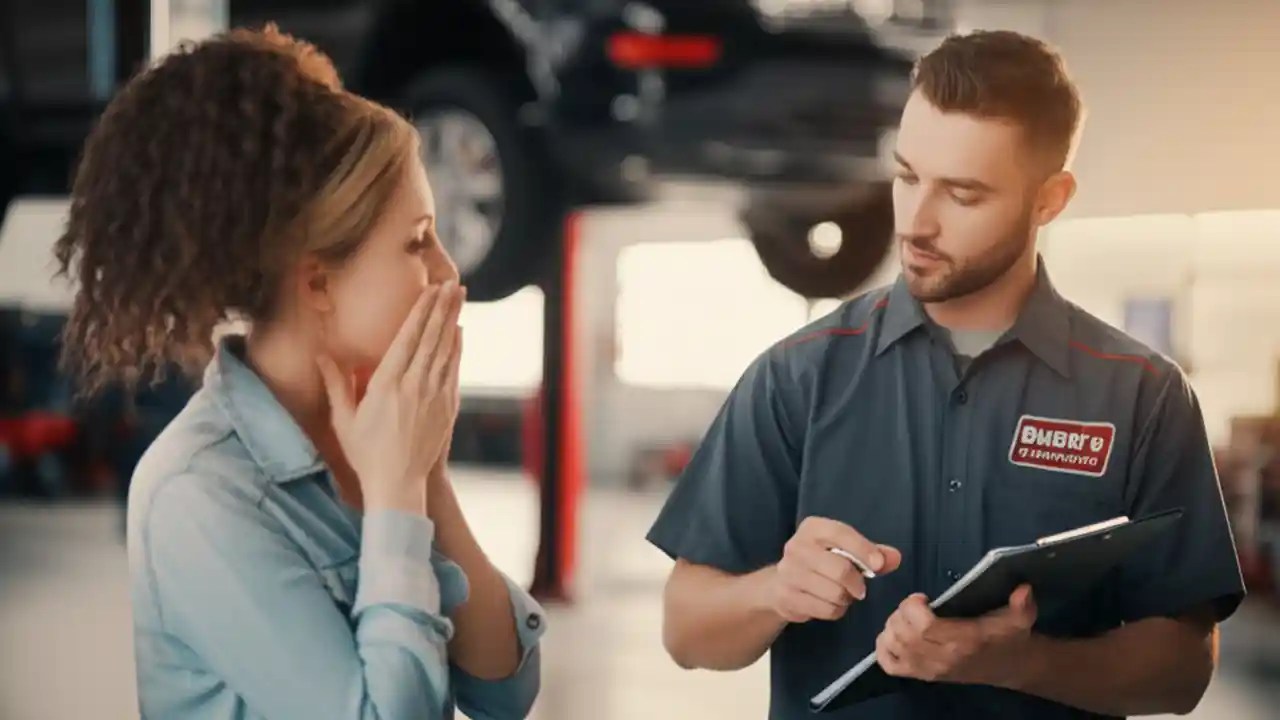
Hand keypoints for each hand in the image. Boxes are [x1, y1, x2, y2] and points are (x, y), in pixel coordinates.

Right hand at [317, 281, 464, 512]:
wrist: (398, 485)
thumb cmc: (366, 453)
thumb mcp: (344, 419)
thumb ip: (336, 384)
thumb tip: (320, 354)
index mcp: (387, 386)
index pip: (407, 339)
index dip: (419, 312)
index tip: (428, 291)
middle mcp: (414, 387)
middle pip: (431, 339)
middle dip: (441, 308)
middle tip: (450, 283)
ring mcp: (434, 397)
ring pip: (446, 351)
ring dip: (452, 322)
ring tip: (458, 298)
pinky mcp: (446, 408)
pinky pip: (453, 370)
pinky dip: (456, 349)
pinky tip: (458, 333)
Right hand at [768, 516, 901, 622]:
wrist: (781, 583)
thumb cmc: (821, 561)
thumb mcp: (844, 550)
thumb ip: (872, 553)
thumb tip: (895, 557)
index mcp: (813, 528)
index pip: (840, 534)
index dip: (863, 549)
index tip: (878, 565)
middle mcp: (797, 547)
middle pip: (840, 570)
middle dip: (857, 583)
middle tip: (860, 588)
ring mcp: (788, 573)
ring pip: (835, 593)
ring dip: (846, 598)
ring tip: (841, 594)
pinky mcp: (787, 597)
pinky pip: (826, 609)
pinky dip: (836, 610)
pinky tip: (829, 603)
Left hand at [877, 584, 1036, 685]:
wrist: (1008, 665)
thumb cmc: (1009, 637)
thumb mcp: (1021, 619)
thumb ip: (1021, 604)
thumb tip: (1023, 589)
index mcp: (963, 642)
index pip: (924, 629)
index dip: (913, 608)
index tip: (922, 597)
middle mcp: (942, 659)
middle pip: (904, 636)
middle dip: (901, 614)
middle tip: (913, 605)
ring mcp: (930, 670)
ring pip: (894, 648)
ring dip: (892, 626)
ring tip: (906, 616)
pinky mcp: (922, 675)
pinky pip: (890, 666)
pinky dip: (884, 648)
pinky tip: (895, 634)